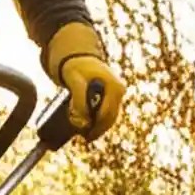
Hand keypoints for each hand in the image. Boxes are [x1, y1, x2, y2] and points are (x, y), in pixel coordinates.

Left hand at [45, 23, 125, 141]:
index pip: (107, 115)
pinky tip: (89, 126)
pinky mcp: (112, 96)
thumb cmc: (76, 67)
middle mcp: (119, 91)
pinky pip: (107, 113)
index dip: (95, 127)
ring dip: (99, 127)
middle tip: (84, 137)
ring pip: (110, 117)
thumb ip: (78, 101)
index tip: (83, 133)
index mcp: (114, 87)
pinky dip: (99, 121)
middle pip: (110, 118)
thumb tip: (83, 121)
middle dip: (98, 129)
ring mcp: (117, 94)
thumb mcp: (75, 82)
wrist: (79, 57)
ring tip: (85, 134)